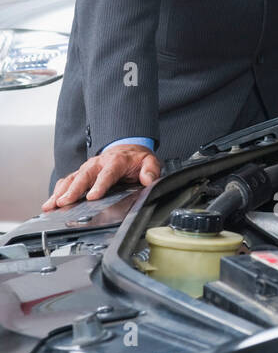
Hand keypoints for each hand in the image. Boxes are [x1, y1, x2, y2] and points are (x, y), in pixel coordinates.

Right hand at [41, 145, 161, 210]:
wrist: (126, 148)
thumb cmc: (136, 158)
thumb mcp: (149, 161)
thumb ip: (150, 170)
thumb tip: (148, 179)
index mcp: (115, 161)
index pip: (107, 174)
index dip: (99, 185)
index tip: (92, 197)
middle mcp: (98, 163)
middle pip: (84, 176)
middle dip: (73, 190)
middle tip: (64, 202)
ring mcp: (88, 168)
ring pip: (72, 178)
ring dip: (61, 192)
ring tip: (51, 205)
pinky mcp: (81, 173)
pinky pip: (67, 181)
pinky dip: (58, 191)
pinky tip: (51, 202)